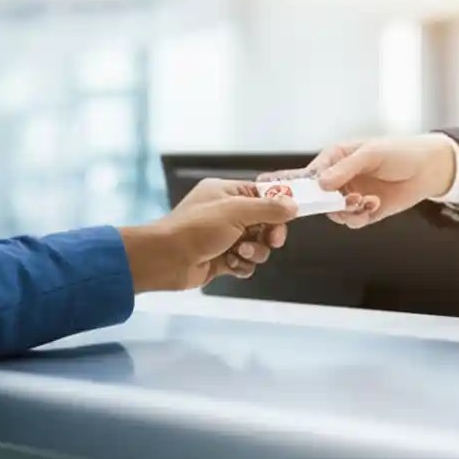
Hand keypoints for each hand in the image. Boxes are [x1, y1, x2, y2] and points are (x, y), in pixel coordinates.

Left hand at [120, 179, 298, 292]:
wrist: (165, 260)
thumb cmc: (197, 228)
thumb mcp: (236, 211)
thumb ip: (268, 208)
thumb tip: (293, 205)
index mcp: (226, 193)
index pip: (262, 196)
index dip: (277, 208)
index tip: (288, 219)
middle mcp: (226, 213)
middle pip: (264, 223)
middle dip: (268, 234)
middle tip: (272, 240)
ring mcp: (224, 238)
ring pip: (257, 245)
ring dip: (253, 252)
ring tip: (238, 252)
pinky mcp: (221, 260)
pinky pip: (245, 263)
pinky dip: (241, 265)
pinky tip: (229, 264)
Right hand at [265, 135, 455, 228]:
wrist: (429, 169)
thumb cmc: (400, 152)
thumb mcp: (370, 153)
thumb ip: (344, 169)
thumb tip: (321, 183)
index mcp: (334, 159)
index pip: (308, 174)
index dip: (297, 186)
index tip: (291, 196)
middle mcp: (339, 179)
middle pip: (317, 198)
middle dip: (325, 203)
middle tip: (340, 202)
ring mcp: (351, 196)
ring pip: (333, 213)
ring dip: (346, 210)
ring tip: (364, 201)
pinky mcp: (365, 211)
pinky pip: (352, 221)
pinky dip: (359, 216)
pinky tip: (373, 204)